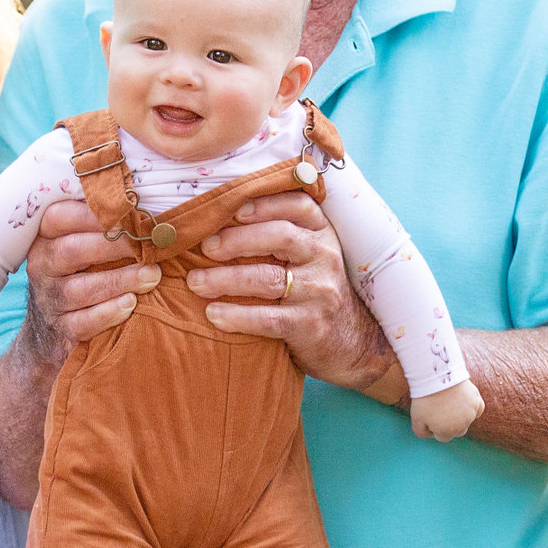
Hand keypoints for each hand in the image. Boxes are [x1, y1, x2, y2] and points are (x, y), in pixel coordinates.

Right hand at [22, 197, 158, 353]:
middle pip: (71, 251)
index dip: (93, 214)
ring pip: (78, 289)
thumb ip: (102, 225)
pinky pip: (82, 322)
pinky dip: (108, 313)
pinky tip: (130, 304)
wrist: (50, 333)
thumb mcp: (80, 246)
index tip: (130, 212)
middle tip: (149, 244)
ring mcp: (49, 299)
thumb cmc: (79, 275)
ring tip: (152, 276)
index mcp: (46, 238)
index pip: (59, 217)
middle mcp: (42, 266)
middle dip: (113, 246)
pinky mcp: (60, 329)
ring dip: (118, 280)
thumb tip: (148, 196)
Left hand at [184, 191, 397, 394]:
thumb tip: (219, 218)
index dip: (264, 204)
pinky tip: (214, 314)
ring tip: (196, 282)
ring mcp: (320, 292)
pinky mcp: (311, 325)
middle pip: (280, 236)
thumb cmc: (314, 292)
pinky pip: (269, 318)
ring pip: (268, 278)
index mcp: (322, 234)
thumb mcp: (309, 256)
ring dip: (226, 279)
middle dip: (236, 239)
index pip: (299, 206)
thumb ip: (280, 235)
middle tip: (205, 247)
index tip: (233, 210)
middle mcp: (325, 257)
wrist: (351, 344)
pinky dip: (237, 316)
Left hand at [410, 378, 484, 441]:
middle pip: (457, 431)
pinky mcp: (477, 400)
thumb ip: (422, 433)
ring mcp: (471, 413)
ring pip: (467, 421)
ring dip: (460, 416)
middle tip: (440, 410)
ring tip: (449, 402)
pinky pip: (478, 409)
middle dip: (449, 424)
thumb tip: (430, 434)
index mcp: (447, 432)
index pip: (442, 437)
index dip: (435, 428)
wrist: (436, 376)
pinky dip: (472, 408)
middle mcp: (462, 425)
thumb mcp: (416, 419)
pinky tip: (464, 402)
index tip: (430, 416)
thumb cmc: (425, 398)